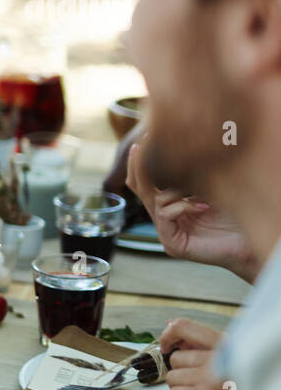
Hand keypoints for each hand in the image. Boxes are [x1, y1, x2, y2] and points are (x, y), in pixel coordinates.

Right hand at [126, 141, 257, 281]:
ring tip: (201, 194)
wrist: (251, 244)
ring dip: (176, 191)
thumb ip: (187, 179)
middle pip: (141, 191)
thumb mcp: (208, 189)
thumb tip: (173, 154)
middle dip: (140, 169)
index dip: (139, 166)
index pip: (146, 186)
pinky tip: (203, 207)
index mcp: (172, 208)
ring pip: (155, 201)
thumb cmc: (237, 217)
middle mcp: (166, 221)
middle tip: (137, 148)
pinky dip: (182, 206)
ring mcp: (167, 234)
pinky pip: (165, 215)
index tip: (138, 145)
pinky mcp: (172, 244)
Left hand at [159, 318, 230, 389]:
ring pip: (172, 378)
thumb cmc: (242, 387)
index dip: (168, 335)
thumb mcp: (231, 358)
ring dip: (182, 388)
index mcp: (225, 344)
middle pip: (176, 358)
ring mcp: (209, 379)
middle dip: (182, 371)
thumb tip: (173, 335)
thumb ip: (203, 346)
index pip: (184, 327)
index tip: (166, 345)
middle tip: (199, 381)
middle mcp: (218, 358)